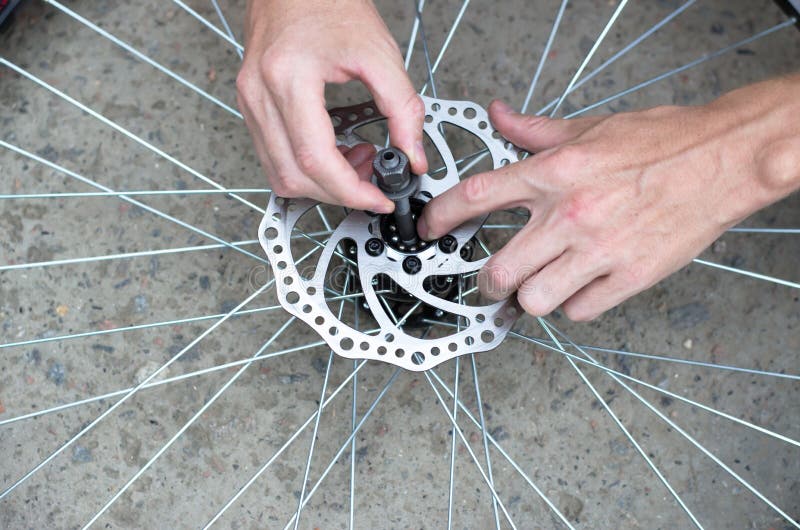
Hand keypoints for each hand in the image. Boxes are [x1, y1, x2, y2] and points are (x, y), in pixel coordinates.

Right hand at [237, 0, 426, 212]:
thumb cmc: (329, 2)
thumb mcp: (380, 53)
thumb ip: (403, 109)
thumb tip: (413, 155)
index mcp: (289, 78)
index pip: (315, 159)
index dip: (350, 190)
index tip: (377, 198)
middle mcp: (260, 94)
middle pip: (294, 176)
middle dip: (339, 192)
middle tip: (373, 179)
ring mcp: (250, 101)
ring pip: (279, 174)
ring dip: (321, 184)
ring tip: (358, 162)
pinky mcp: (251, 104)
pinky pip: (274, 157)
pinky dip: (306, 168)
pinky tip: (336, 152)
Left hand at [418, 77, 799, 320]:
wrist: (722, 159)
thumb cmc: (661, 142)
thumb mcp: (589, 127)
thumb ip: (535, 130)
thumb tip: (499, 117)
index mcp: (555, 174)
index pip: (477, 197)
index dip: (442, 217)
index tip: (431, 229)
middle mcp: (569, 215)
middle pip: (498, 270)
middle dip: (485, 280)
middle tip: (490, 278)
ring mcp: (599, 251)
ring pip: (534, 299)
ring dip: (530, 297)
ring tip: (540, 283)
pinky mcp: (629, 277)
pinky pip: (579, 311)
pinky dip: (574, 305)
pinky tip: (581, 287)